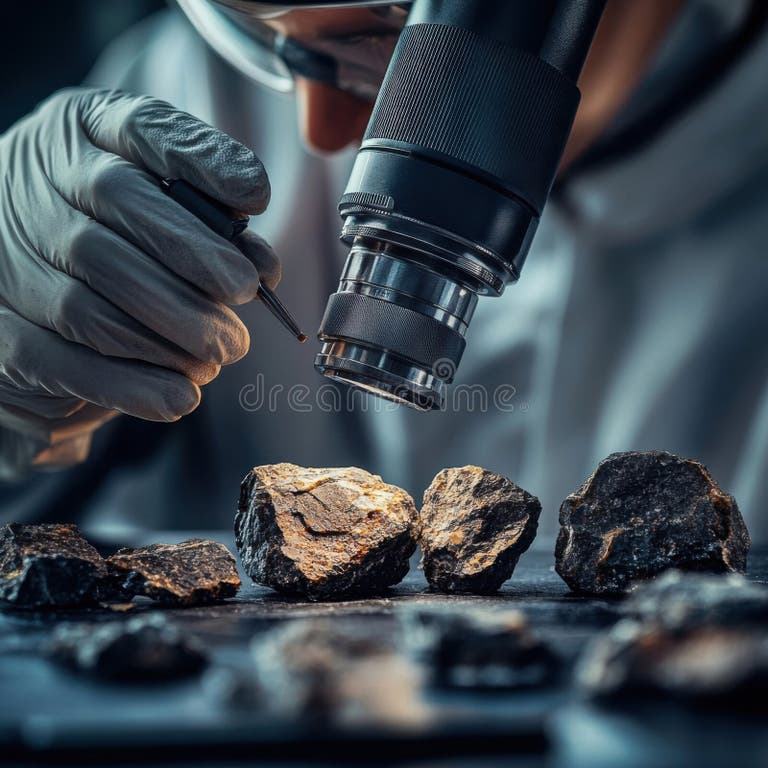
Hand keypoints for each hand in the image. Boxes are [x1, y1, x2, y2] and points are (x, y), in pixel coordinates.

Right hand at [0, 87, 279, 474]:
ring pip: (92, 293)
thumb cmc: (116, 242)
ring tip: (221, 352)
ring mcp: (7, 256)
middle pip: (116, 204)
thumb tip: (260, 263)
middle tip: (244, 293)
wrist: (28, 298)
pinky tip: (182, 395)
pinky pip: (65, 361)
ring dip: (172, 332)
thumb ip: (210, 222)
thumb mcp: (159, 207)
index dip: (201, 159)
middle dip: (195, 256)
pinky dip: (134, 384)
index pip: (139, 126)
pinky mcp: (2, 331)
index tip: (254, 196)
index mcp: (82, 135)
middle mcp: (33, 183)